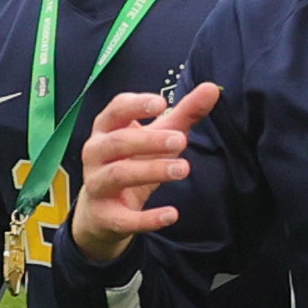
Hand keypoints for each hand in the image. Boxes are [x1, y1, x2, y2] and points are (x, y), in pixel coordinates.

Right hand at [68, 81, 216, 261]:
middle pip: (117, 142)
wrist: (102, 211)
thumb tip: (212, 88)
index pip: (115, 110)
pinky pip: (124, 218)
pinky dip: (148, 218)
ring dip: (151, 171)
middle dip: (149, 140)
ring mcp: (96, 184)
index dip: (135, 105)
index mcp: (107, 129)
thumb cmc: (132, 161)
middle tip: (181, 140)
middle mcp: (96, 154)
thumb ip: (184, 114)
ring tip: (183, 168)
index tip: (162, 103)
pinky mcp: (105, 215)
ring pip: (117, 175)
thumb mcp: (157, 136)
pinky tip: (172, 214)